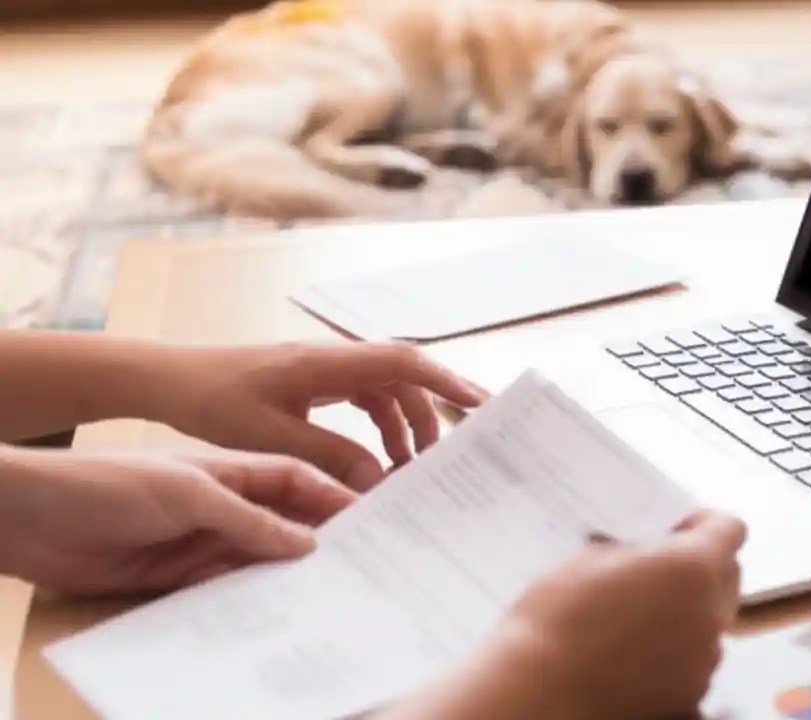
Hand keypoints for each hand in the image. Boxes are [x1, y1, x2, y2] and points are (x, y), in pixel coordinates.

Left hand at [0, 447, 355, 596]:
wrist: (31, 517)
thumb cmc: (108, 484)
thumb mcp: (188, 494)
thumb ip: (248, 519)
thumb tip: (308, 544)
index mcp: (231, 470)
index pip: (297, 482)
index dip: (334, 497)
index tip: (373, 519)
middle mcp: (223, 505)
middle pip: (285, 524)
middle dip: (322, 541)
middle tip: (362, 564)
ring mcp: (202, 542)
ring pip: (261, 560)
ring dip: (290, 576)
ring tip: (331, 595)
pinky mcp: (179, 577)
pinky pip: (229, 589)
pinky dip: (252, 600)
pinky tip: (278, 614)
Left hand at [152, 342, 488, 490]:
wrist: (168, 380)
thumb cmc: (211, 399)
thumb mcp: (272, 436)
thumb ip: (329, 456)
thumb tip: (381, 478)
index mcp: (327, 362)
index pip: (403, 363)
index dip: (446, 381)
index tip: (481, 403)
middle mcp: (333, 358)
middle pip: (404, 378)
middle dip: (433, 414)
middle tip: (448, 456)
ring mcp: (325, 368)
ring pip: (386, 391)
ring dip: (405, 426)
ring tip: (410, 469)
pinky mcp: (315, 382)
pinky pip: (364, 399)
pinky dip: (381, 426)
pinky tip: (379, 457)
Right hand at [385, 510, 746, 719]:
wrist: (539, 693)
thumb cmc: (555, 622)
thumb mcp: (589, 558)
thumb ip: (634, 549)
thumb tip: (644, 550)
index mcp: (691, 568)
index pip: (730, 528)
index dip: (705, 523)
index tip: (679, 527)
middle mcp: (709, 614)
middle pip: (726, 576)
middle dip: (699, 566)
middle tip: (657, 568)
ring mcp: (703, 659)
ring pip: (709, 620)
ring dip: (686, 611)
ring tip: (636, 616)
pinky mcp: (689, 695)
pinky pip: (693, 659)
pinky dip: (673, 651)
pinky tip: (632, 651)